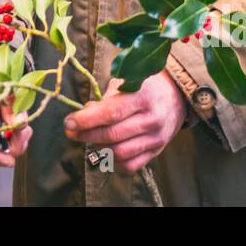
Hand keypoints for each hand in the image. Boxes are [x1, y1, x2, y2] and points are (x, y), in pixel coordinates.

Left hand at [62, 71, 186, 173]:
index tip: (69, 122)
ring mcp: (156, 137)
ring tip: (87, 138)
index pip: (111, 113)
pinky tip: (105, 149)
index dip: (87, 120)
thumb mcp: (126, 81)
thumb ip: (105, 98)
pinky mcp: (157, 150)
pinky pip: (131, 164)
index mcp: (143, 96)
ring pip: (119, 152)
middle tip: (71, 132)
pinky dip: (113, 160)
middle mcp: (152, 119)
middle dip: (86, 135)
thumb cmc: (145, 85)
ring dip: (97, 148)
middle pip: (112, 135)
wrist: (177, 95)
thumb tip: (84, 113)